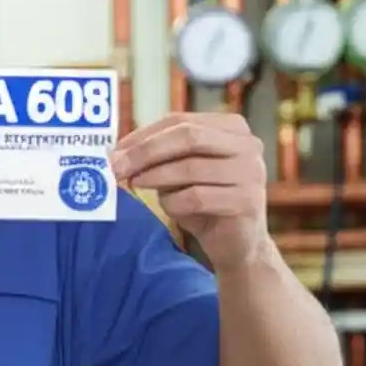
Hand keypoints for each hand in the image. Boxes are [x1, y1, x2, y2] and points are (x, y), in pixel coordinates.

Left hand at [108, 112, 269, 270]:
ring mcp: (251, 172)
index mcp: (231, 126)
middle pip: (187, 136)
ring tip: (135, 184)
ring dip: (155, 176)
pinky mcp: (246, 201)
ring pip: (191, 167)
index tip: (114, 151)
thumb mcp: (179, 171)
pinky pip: (197, 197)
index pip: (179, 120)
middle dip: (145, 152)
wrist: (237, 244)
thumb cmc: (204, 201)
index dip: (142, 134)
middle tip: (117, 167)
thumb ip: (157, 156)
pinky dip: (173, 202)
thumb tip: (116, 153)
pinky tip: (167, 206)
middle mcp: (247, 144)